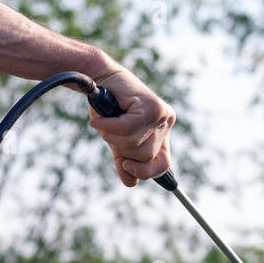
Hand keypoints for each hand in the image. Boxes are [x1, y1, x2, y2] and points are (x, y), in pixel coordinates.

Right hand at [86, 62, 174, 187]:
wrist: (97, 79)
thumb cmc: (107, 110)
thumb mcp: (117, 141)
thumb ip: (125, 162)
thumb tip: (131, 183)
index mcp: (162, 133)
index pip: (163, 164)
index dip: (145, 171)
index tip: (126, 164)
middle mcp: (166, 123)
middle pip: (146, 156)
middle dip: (122, 148)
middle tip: (110, 131)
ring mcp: (161, 114)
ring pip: (136, 144)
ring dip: (113, 136)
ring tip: (105, 121)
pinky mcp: (151, 106)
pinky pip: (127, 129)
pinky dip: (109, 127)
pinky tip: (99, 120)